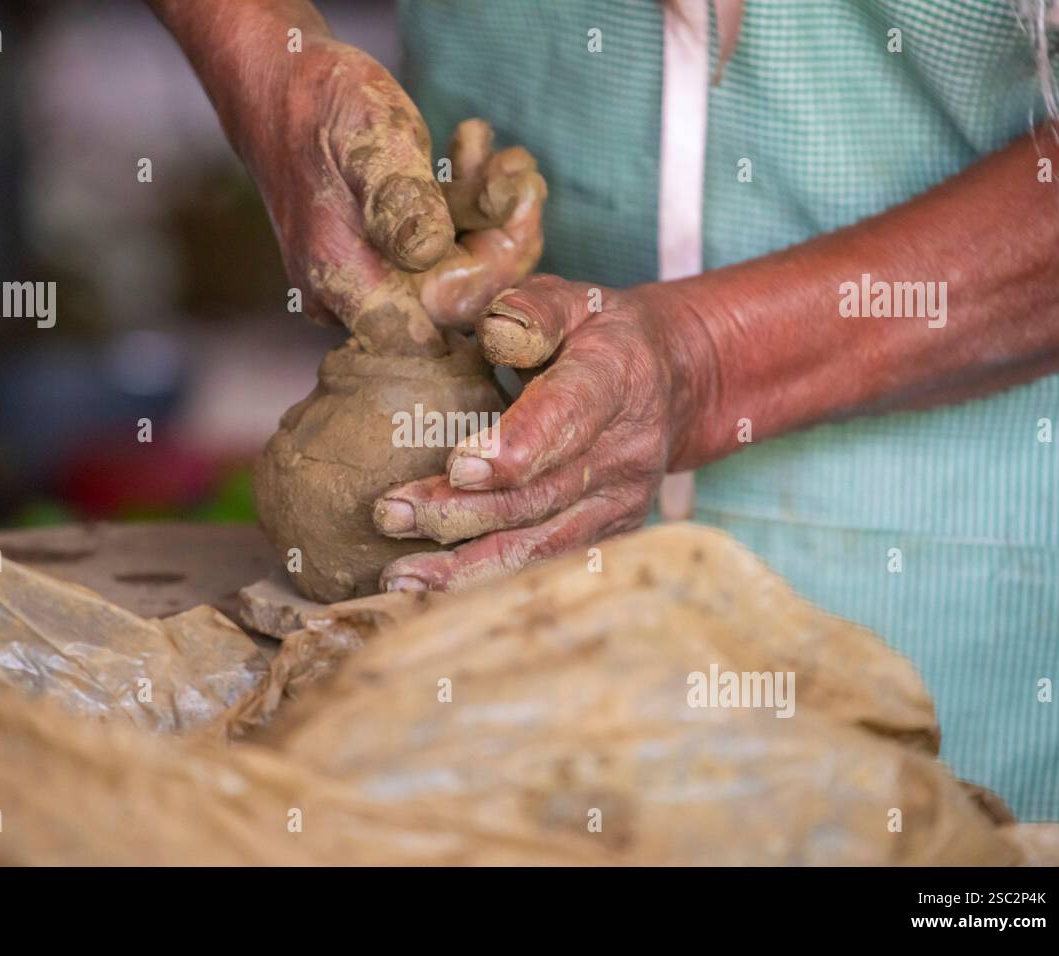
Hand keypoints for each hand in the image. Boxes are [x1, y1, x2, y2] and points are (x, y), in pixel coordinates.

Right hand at [154, 2, 544, 350]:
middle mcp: (357, 295)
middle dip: (502, 230)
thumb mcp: (368, 140)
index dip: (495, 270)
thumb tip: (427, 250)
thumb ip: (398, 198)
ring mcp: (370, 276)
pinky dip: (466, 200)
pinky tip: (470, 146)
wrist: (277, 80)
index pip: (441, 316)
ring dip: (488, 207)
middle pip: (456, 295)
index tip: (519, 202)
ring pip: (454, 266)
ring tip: (493, 149)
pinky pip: (441, 245)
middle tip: (518, 169)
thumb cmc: (317, 104)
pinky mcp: (383, 254)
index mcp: (347, 282)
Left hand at [373, 276, 712, 590]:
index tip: (459, 465)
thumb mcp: (569, 299)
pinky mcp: (609, 537)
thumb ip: (528, 308)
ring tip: (397, 575)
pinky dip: (488, 585)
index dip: (517, 446)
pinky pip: (547, 569)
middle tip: (390, 514)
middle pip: (539, 495)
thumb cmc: (595, 336)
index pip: (567, 416)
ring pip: (541, 547)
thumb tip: (490, 331)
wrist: (667, 381)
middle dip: (461, 511)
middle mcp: (625, 451)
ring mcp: (621, 503)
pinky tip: (432, 595)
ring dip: (466, 566)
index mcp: (613, 379)